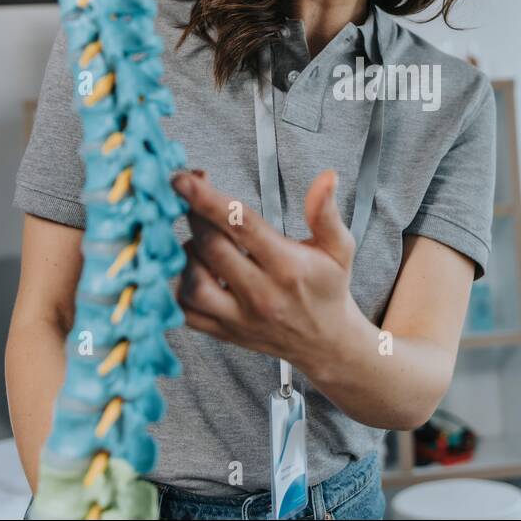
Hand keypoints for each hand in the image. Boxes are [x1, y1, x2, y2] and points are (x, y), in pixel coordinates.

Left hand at [170, 168, 364, 374]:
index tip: (184, 179)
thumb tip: (326, 178)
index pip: (242, 225)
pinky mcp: (224, 332)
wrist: (325, 342)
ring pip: (193, 283)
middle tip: (190, 194)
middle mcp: (261, 294)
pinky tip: (196, 266)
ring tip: (200, 236)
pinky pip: (187, 311)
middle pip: (211, 247)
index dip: (208, 199)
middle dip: (193, 214)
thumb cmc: (328, 288)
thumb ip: (326, 212)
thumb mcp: (339, 248)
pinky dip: (181, 284)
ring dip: (187, 253)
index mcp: (288, 267)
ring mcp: (239, 317)